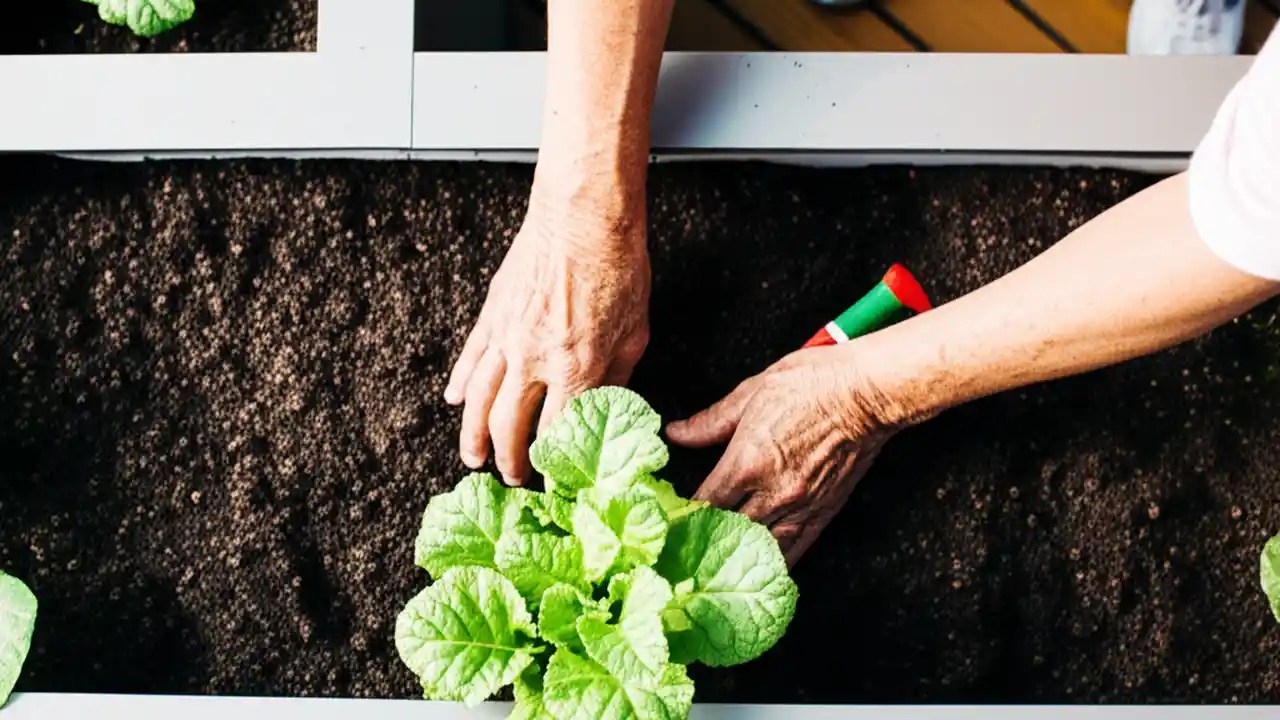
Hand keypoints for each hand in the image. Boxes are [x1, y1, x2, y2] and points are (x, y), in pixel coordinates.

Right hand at [444, 193, 649, 486]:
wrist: (584, 216)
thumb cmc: (618, 268)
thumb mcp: (636, 333)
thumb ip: (618, 377)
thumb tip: (607, 406)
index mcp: (576, 369)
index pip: (556, 435)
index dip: (552, 466)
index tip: (553, 482)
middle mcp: (534, 360)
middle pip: (509, 426)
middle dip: (508, 461)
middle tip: (511, 478)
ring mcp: (507, 337)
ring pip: (479, 399)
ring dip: (472, 434)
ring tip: (471, 458)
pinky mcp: (493, 313)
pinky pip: (470, 357)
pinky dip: (459, 382)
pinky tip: (454, 400)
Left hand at [666, 346, 907, 565]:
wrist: (867, 392)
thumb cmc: (813, 383)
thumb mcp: (751, 392)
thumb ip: (711, 421)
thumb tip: (676, 433)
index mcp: (746, 462)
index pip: (704, 502)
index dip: (683, 514)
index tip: (671, 519)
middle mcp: (771, 492)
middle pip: (727, 530)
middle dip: (705, 540)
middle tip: (685, 549)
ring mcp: (799, 506)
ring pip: (759, 547)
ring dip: (737, 556)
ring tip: (718, 566)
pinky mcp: (823, 512)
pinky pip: (795, 550)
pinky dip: (775, 562)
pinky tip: (761, 570)